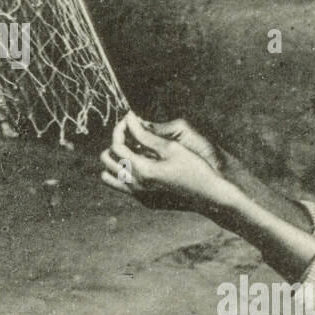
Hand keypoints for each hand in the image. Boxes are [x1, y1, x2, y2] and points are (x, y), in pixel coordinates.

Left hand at [99, 111, 239, 215]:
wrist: (207, 192)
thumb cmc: (193, 166)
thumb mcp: (170, 147)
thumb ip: (145, 134)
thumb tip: (128, 118)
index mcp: (141, 170)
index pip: (116, 146)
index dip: (120, 128)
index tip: (130, 118)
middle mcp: (135, 183)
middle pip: (108, 158)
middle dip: (115, 141)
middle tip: (131, 130)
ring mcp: (137, 192)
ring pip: (108, 174)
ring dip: (115, 157)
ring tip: (132, 145)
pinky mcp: (142, 196)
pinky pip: (119, 183)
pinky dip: (121, 169)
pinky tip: (138, 159)